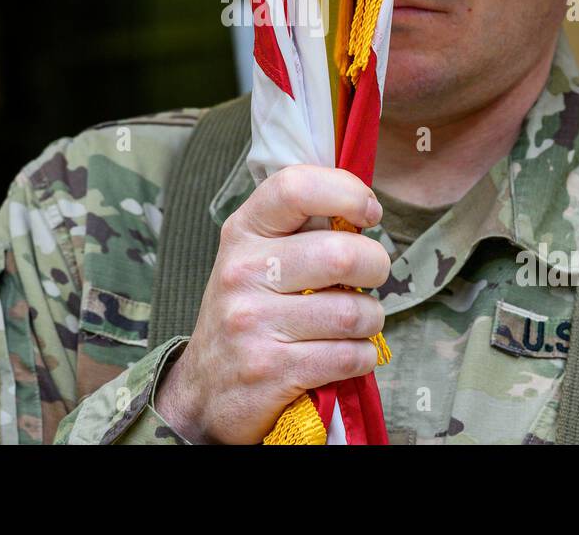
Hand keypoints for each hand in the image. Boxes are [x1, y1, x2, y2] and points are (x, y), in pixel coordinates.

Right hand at [155, 165, 390, 443]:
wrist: (202, 390)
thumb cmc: (246, 312)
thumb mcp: (254, 257)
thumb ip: (299, 229)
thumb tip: (363, 208)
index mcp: (243, 233)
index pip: (296, 188)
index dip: (347, 192)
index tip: (369, 213)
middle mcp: (243, 272)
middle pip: (342, 253)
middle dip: (376, 266)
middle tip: (370, 278)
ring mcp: (253, 323)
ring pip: (353, 312)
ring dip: (371, 320)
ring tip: (357, 323)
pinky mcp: (271, 370)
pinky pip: (348, 356)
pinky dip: (363, 356)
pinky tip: (348, 354)